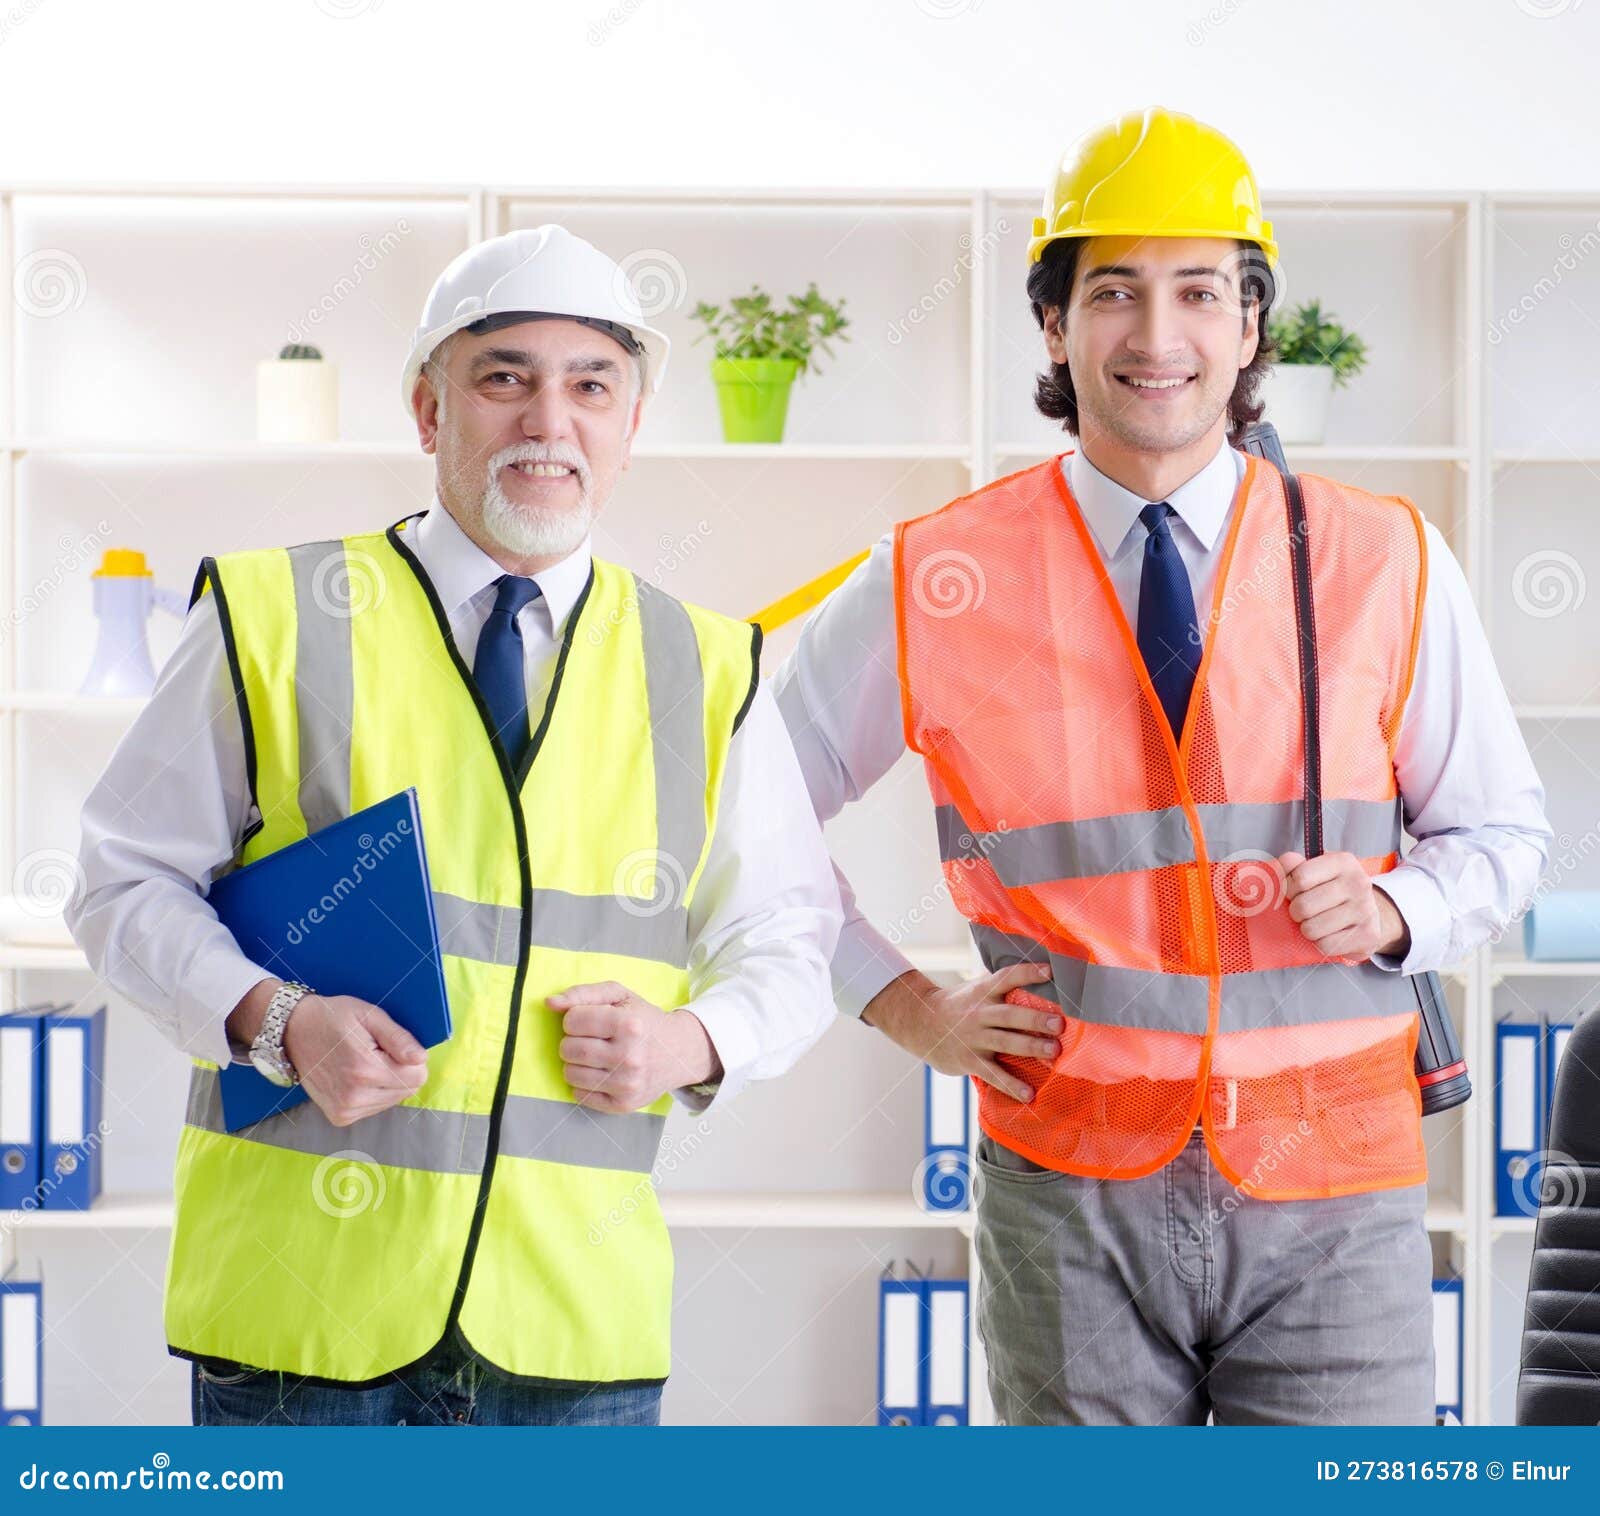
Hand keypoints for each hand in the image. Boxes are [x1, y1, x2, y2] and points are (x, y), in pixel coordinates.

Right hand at [277, 991, 430, 1127]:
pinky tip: (355, 1076)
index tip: (390, 1045)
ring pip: (392, 1100)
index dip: (411, 1058)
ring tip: (361, 1062)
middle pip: (407, 1090)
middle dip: (399, 1070)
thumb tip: (421, 1059)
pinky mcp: (339, 1117)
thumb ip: (398, 1038)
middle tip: (374, 1051)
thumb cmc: (333, 1018)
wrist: (293, 1031)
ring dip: (386, 1082)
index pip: (417, 1076)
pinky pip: (375, 1107)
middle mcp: (354, 1096)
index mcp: (364, 1069)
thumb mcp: (369, 1015)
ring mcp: (345, 1110)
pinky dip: (372, 1092)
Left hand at [550, 981, 718, 1113]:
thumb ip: (583, 993)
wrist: (679, 1052)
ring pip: (570, 1074)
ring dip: (575, 1063)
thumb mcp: (619, 996)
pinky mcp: (624, 1105)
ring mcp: (627, 1084)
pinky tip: (600, 1073)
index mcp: (629, 1025)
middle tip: (591, 1039)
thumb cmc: (644, 1020)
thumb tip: (549, 1003)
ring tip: (595, 1056)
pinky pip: (580, 1096)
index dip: (576, 1018)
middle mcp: (629, 1057)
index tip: (591, 1020)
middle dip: (572, 1041)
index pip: (572, 1021)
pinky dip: (583, 1084)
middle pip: (568, 1049)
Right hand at [861, 964, 1061, 1103]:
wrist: (919, 1023)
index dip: (1027, 973)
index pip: (1006, 977)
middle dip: (1035, 1019)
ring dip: (1030, 1046)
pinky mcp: (969, 1061)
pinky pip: (993, 1074)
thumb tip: (1040, 975)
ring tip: (1055, 1051)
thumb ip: (1000, 986)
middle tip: (1059, 1024)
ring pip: (1005, 1042)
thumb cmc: (958, 1005)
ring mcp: (974, 1038)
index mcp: (982, 991)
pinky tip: (1029, 1095)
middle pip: (1009, 1015)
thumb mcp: (974, 988)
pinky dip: (1011, 1085)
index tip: (1050, 971)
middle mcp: (979, 1013)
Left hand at [1279, 850, 1409, 962]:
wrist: (1367, 915)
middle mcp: (1359, 883)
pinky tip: (1330, 934)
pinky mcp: (1368, 935)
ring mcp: (1366, 910)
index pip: (1300, 877)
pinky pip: (1325, 946)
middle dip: (1296, 912)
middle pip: (1303, 906)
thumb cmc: (1332, 892)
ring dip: (1307, 929)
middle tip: (1305, 911)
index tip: (1295, 893)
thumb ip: (1293, 866)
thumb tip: (1280, 866)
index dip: (1289, 889)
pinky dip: (1321, 944)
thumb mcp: (1315, 871)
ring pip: (1311, 929)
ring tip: (1317, 922)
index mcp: (1343, 862)